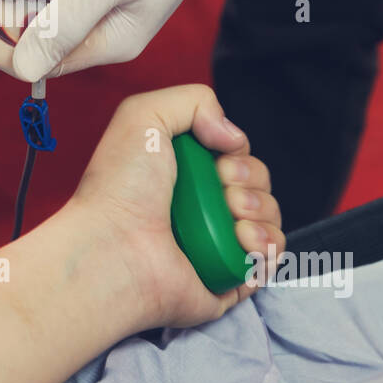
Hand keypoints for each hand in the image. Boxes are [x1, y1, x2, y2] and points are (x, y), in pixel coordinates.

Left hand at [64, 84, 283, 329]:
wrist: (113, 249)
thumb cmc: (118, 188)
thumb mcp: (144, 115)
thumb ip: (194, 101)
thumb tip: (232, 136)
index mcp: (181, 174)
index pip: (235, 158)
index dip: (238, 154)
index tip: (221, 158)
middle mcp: (198, 209)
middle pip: (257, 186)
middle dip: (252, 179)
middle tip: (224, 187)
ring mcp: (213, 246)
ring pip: (269, 221)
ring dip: (262, 210)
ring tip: (234, 215)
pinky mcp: (226, 281)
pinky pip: (268, 261)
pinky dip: (267, 246)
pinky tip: (244, 239)